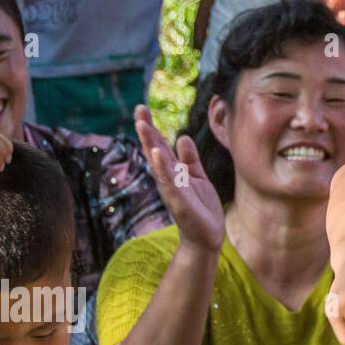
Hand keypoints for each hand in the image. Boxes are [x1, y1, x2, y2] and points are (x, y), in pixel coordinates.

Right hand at [134, 105, 224, 254]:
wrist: (206, 236)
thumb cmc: (200, 207)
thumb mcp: (197, 177)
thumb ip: (190, 159)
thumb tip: (182, 136)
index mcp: (173, 171)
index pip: (160, 145)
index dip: (152, 128)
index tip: (142, 108)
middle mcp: (168, 178)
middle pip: (155, 150)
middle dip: (147, 130)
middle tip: (138, 109)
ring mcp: (172, 189)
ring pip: (158, 163)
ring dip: (151, 144)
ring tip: (142, 125)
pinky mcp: (178, 201)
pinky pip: (169, 181)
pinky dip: (162, 167)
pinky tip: (157, 154)